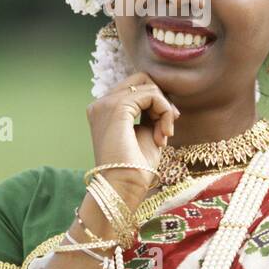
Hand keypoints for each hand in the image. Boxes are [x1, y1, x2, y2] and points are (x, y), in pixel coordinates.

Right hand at [87, 71, 180, 194]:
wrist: (123, 187)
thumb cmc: (134, 168)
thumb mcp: (145, 134)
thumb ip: (150, 113)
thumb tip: (163, 97)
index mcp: (103, 111)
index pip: (135, 88)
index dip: (156, 103)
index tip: (165, 129)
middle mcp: (100, 104)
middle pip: (141, 80)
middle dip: (161, 100)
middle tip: (168, 127)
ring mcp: (106, 104)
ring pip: (148, 86)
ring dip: (164, 110)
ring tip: (164, 135)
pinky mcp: (117, 108)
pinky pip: (151, 94)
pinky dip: (164, 111)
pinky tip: (163, 134)